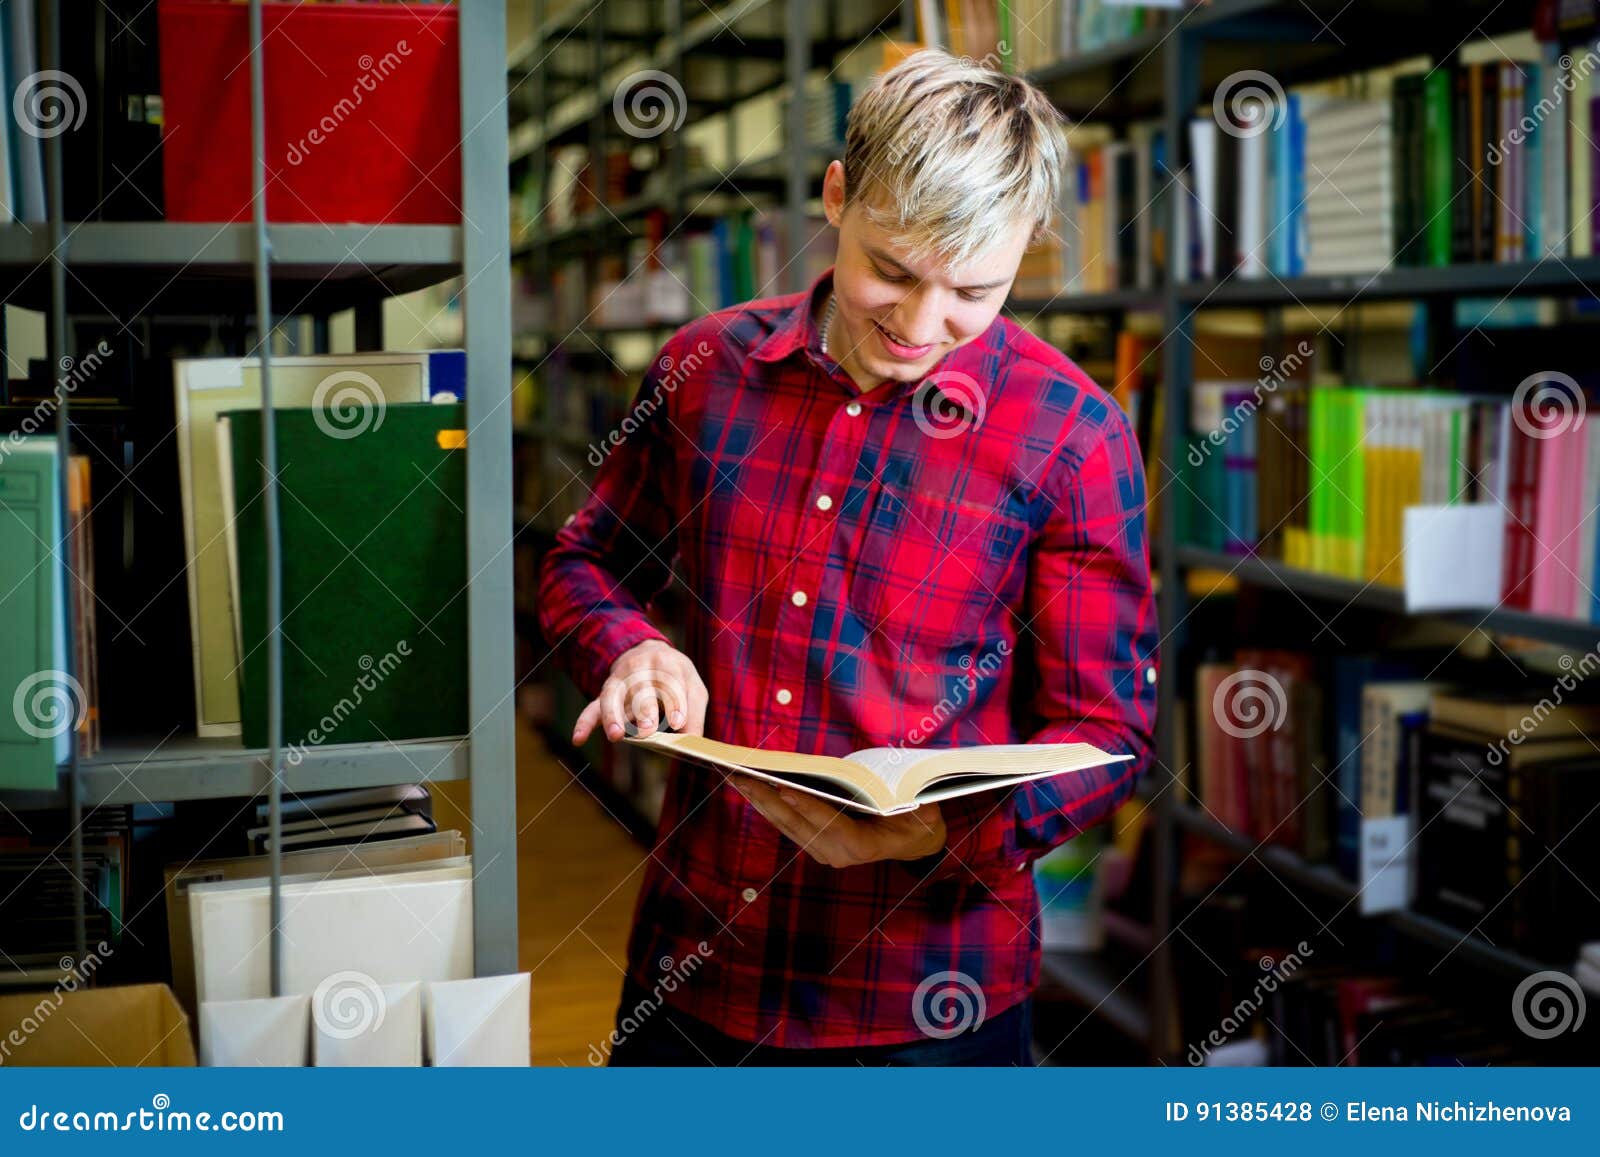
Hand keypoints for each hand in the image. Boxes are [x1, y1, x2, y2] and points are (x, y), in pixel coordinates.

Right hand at [573, 638, 708, 743]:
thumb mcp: (693, 686)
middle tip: (647, 730)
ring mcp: (620, 680)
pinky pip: (592, 707)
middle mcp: (640, 668)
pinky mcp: (606, 693)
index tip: (677, 723)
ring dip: (613, 716)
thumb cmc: (675, 676)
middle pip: (641, 688)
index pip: (671, 681)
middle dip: (644, 708)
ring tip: (616, 736)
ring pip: (613, 696)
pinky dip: (584, 723)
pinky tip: (578, 739)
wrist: (647, 652)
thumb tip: (692, 740)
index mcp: (666, 663)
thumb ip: (694, 713)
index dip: (675, 703)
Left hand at [733, 778, 946, 867]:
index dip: (810, 809)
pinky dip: (767, 804)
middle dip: (768, 799)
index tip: (785, 788)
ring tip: (735, 775)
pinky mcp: (815, 845)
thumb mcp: (923, 804)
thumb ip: (907, 795)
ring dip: (759, 800)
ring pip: (786, 825)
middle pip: (799, 825)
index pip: (834, 828)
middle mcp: (840, 855)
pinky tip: (750, 785)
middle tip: (742, 775)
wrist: (917, 840)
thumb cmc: (921, 815)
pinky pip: (787, 824)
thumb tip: (883, 776)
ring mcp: (824, 853)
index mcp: (867, 846)